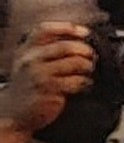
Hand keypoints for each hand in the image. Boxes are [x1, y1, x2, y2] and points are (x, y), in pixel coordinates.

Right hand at [0, 11, 97, 142]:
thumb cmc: (27, 88)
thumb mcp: (28, 64)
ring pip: (73, 63)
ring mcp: (39, 75)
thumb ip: (44, 50)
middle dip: (84, 50)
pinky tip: (84, 84)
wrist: (13, 114)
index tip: (85, 32)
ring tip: (88, 69)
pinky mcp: (49, 90)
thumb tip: (77, 38)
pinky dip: (85, 82)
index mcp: (26, 51)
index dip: (67, 28)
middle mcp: (30, 60)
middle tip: (92, 56)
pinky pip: (75, 81)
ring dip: (87, 65)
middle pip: (65, 46)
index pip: (45, 30)